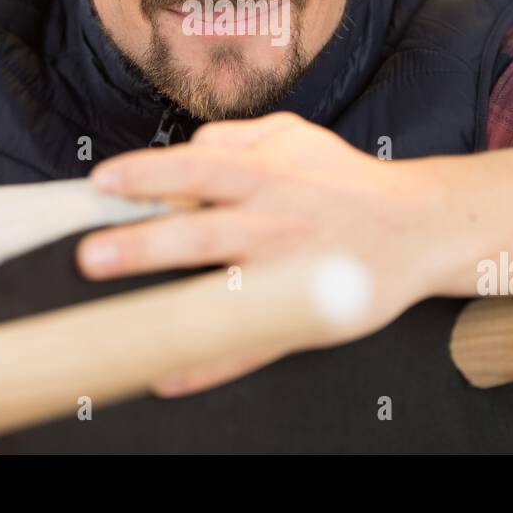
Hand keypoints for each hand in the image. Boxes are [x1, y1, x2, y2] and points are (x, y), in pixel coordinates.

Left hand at [81, 112, 450, 396]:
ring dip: (169, 307)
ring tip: (117, 324)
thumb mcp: (295, 136)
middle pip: (201, 233)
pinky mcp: (304, 318)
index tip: (103, 183)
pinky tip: (166, 376)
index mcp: (268, 177)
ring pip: (223, 292)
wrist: (420, 225)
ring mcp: (288, 276)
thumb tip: (187, 146)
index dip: (148, 175)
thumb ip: (237, 139)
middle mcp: (274, 224)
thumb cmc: (345, 180)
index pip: (197, 170)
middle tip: (91, 256)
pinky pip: (251, 347)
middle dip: (144, 244)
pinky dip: (208, 366)